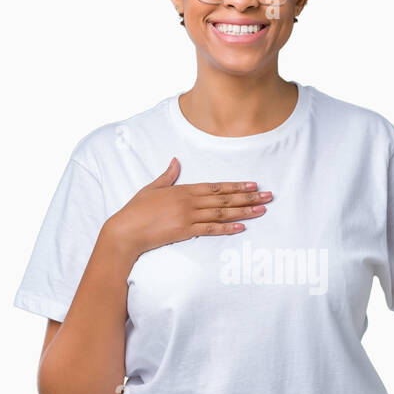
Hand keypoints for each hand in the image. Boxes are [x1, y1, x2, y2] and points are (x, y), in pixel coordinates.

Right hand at [107, 157, 272, 257]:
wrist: (126, 230)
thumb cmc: (136, 209)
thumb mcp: (152, 188)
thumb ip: (167, 175)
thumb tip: (175, 161)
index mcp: (183, 190)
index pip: (216, 187)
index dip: (236, 186)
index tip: (253, 184)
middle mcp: (189, 202)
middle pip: (224, 199)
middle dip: (248, 197)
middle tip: (268, 196)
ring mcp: (188, 217)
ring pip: (222, 214)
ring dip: (244, 212)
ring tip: (261, 210)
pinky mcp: (184, 232)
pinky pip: (210, 230)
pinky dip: (227, 229)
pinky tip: (242, 227)